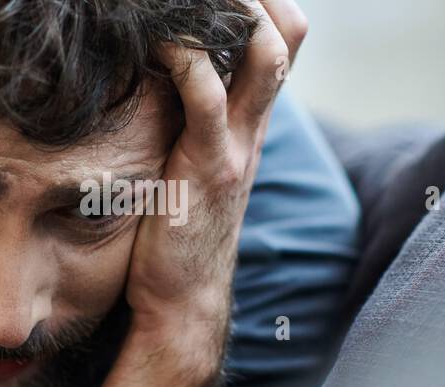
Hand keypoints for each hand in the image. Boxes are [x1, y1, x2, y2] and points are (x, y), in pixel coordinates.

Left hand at [98, 0, 307, 386]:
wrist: (182, 300)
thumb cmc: (174, 229)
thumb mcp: (192, 161)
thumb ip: (190, 119)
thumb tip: (157, 74)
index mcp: (252, 121)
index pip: (285, 40)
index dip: (265, 3)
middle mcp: (254, 126)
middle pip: (289, 34)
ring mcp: (237, 145)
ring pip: (263, 54)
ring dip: (230, 12)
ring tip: (185, 1)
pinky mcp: (208, 166)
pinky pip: (208, 95)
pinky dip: (185, 57)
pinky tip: (155, 41)